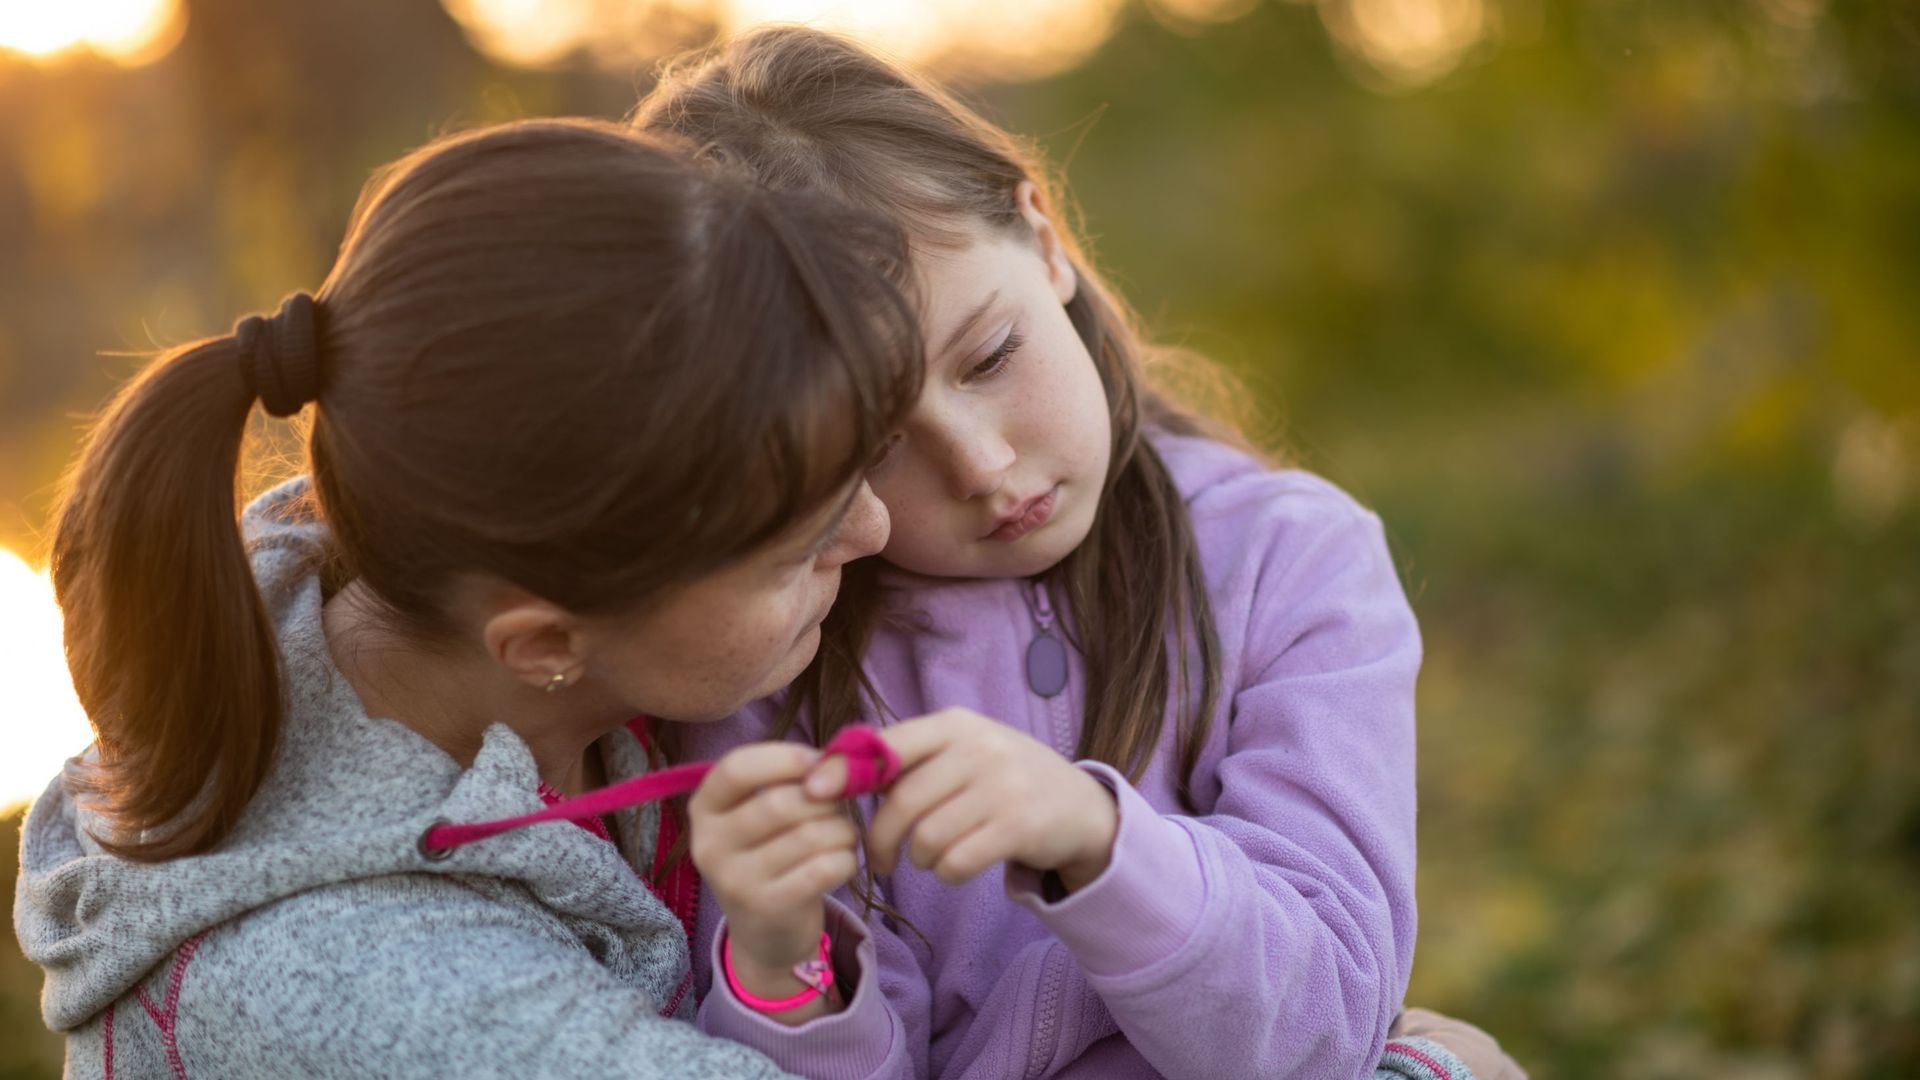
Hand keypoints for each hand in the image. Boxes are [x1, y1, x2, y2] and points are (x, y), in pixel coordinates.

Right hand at [689, 742, 857, 1015]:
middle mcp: (709, 845)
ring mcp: (735, 880)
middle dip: (825, 799)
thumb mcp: (759, 815)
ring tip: (843, 836)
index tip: (818, 762)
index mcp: (704, 809)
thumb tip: (834, 763)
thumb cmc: (770, 856)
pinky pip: (825, 867)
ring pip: (810, 834)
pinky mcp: (768, 908)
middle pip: (781, 802)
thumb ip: (787, 781)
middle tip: (839, 808)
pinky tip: (842, 862)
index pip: (736, 768)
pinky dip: (846, 859)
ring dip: (842, 830)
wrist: (765, 935)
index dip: (785, 757)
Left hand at [806, 709, 1117, 890]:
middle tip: (878, 860)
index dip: (844, 769)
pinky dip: (947, 874)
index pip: (888, 745)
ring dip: (920, 859)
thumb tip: (830, 775)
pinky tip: (957, 866)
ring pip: (927, 838)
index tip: (812, 793)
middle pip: (902, 802)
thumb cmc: (999, 781)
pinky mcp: (1020, 825)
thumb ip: (906, 761)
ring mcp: (1003, 785)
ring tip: (932, 856)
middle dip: (880, 840)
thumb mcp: (959, 754)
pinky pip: (956, 862)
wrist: (1077, 806)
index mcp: (955, 724)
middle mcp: (979, 747)